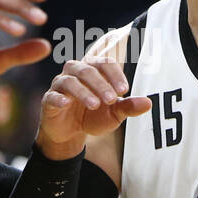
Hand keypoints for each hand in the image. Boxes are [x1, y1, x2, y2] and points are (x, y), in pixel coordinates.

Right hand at [36, 56, 150, 158]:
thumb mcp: (114, 114)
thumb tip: (148, 103)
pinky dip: (59, 98)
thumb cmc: (94, 117)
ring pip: (70, 80)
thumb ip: (128, 107)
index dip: (114, 74)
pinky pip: (52, 95)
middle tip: (111, 99)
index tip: (124, 90)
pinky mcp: (48, 100)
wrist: (71, 134)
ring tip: (95, 104)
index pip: (104, 63)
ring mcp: (60, 85)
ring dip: (83, 91)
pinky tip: (67, 104)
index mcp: (93, 70)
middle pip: (87, 69)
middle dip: (101, 84)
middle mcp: (75, 72)